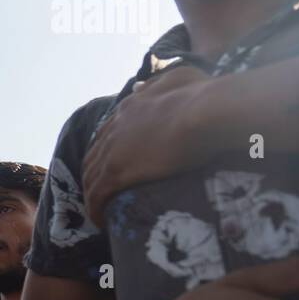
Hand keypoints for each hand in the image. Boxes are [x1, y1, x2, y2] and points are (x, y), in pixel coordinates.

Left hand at [83, 64, 209, 225]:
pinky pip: (97, 195)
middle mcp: (115, 127)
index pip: (108, 132)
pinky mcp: (117, 171)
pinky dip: (95, 209)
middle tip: (101, 192)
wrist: (207, 111)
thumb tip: (145, 85)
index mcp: (130, 107)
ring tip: (100, 212)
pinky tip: (100, 221)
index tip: (112, 164)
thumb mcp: (182, 78)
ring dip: (92, 195)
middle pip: (93, 156)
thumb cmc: (206, 96)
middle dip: (93, 174)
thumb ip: (163, 81)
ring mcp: (113, 150)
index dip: (107, 149)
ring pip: (91, 178)